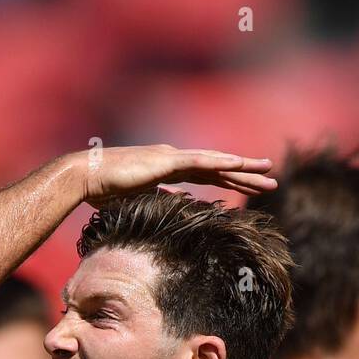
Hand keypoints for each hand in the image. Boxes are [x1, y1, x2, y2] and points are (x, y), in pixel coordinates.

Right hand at [71, 144, 275, 205]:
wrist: (87, 177)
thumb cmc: (106, 190)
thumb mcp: (143, 198)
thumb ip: (165, 196)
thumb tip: (184, 202)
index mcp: (170, 168)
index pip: (208, 174)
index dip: (231, 179)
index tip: (252, 186)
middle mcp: (175, 158)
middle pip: (218, 166)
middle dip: (246, 174)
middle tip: (272, 180)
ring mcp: (172, 157)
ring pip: (215, 161)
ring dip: (242, 167)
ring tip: (267, 171)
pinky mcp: (165, 160)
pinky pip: (200, 161)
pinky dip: (221, 161)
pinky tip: (239, 163)